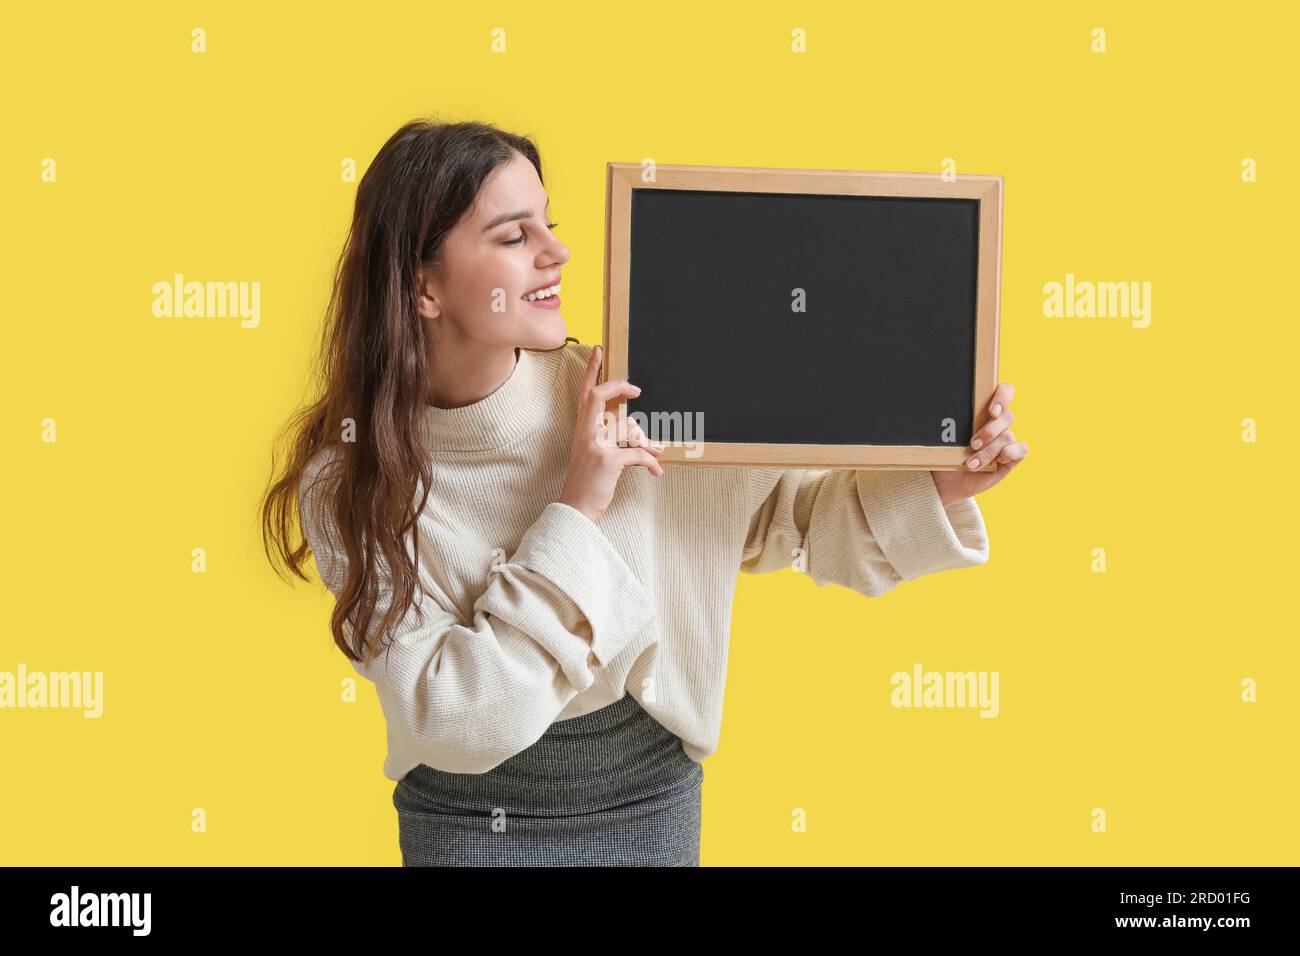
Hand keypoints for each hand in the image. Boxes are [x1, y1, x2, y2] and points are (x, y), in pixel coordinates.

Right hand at [557, 344, 663, 522]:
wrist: (576, 509)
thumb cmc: (588, 484)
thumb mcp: (595, 457)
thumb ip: (613, 441)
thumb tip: (643, 437)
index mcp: (581, 431)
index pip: (584, 394)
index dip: (591, 372)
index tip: (599, 352)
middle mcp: (585, 434)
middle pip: (598, 397)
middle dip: (618, 386)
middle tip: (637, 389)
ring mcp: (595, 446)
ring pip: (627, 428)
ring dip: (647, 440)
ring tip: (658, 451)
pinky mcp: (608, 461)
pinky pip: (638, 454)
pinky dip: (651, 463)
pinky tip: (657, 472)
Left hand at [930, 382, 1027, 507]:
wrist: (945, 482)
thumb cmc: (943, 454)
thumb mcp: (942, 436)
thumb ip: (949, 421)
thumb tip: (941, 407)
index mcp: (983, 411)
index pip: (1004, 392)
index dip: (1003, 397)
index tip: (992, 411)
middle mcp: (998, 424)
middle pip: (1007, 416)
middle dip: (989, 431)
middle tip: (973, 444)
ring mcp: (1005, 441)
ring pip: (1007, 437)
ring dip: (988, 451)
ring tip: (971, 464)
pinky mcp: (1011, 458)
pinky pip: (1021, 449)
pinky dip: (1009, 454)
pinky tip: (996, 462)